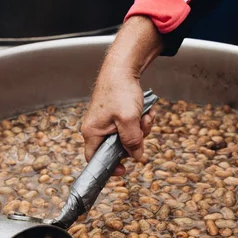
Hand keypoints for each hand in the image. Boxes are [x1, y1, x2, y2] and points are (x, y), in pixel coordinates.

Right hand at [81, 16, 162, 175]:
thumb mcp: (128, 119)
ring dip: (141, 128)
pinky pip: (132, 126)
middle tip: (142, 128)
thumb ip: (132, 141)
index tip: (124, 170)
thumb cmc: (119, 90)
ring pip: (128, 136)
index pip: (95, 159)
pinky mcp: (117, 115)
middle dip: (135, 140)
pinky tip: (146, 110)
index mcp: (92, 132)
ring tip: (145, 115)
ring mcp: (108, 121)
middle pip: (117, 148)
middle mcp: (97, 128)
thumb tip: (136, 156)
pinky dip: (141, 120)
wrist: (123, 67)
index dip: (109, 168)